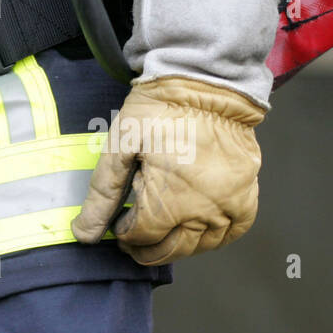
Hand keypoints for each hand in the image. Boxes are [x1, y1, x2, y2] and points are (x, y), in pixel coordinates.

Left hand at [71, 76, 263, 264]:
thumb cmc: (157, 112)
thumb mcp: (119, 149)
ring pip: (202, 245)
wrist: (206, 82)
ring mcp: (231, 201)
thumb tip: (84, 236)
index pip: (142, 237)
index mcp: (169, 199)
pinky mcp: (248, 190)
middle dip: (146, 249)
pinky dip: (215, 236)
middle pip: (171, 249)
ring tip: (161, 232)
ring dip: (178, 246)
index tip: (118, 223)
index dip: (124, 234)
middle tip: (133, 238)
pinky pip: (236, 228)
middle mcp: (204, 208)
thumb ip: (101, 196)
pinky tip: (196, 229)